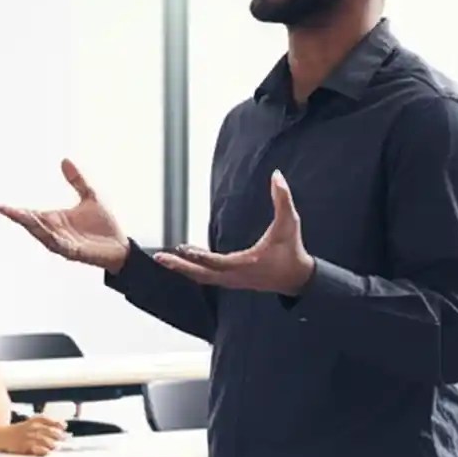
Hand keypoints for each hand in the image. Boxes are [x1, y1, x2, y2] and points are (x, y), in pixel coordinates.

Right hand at [0, 159, 130, 272]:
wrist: (121, 246)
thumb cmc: (104, 225)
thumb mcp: (90, 196)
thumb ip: (77, 180)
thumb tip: (65, 160)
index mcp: (55, 220)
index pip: (31, 215)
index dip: (15, 212)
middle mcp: (56, 233)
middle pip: (33, 225)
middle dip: (21, 218)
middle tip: (7, 211)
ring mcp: (64, 244)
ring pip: (44, 236)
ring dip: (34, 228)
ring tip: (23, 218)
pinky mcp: (76, 252)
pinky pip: (62, 247)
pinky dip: (55, 241)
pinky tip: (49, 235)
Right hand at [0, 415, 68, 455]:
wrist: (1, 436)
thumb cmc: (16, 432)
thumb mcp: (28, 425)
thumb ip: (41, 426)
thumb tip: (59, 429)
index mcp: (32, 421)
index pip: (46, 420)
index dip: (56, 422)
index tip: (64, 425)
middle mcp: (30, 427)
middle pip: (48, 430)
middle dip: (57, 434)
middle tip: (64, 438)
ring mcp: (27, 436)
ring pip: (43, 439)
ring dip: (51, 443)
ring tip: (56, 446)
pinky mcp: (23, 445)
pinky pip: (35, 447)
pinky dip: (43, 450)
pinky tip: (47, 452)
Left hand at [153, 170, 315, 295]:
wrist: (297, 278)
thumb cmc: (292, 250)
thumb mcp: (290, 222)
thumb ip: (283, 198)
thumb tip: (276, 175)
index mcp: (247, 263)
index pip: (218, 262)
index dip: (200, 256)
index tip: (183, 248)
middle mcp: (236, 276)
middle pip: (202, 274)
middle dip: (180, 267)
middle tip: (160, 258)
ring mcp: (232, 281)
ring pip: (202, 278)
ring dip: (183, 268)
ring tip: (165, 258)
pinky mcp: (231, 281)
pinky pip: (207, 277)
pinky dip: (193, 270)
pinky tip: (183, 259)